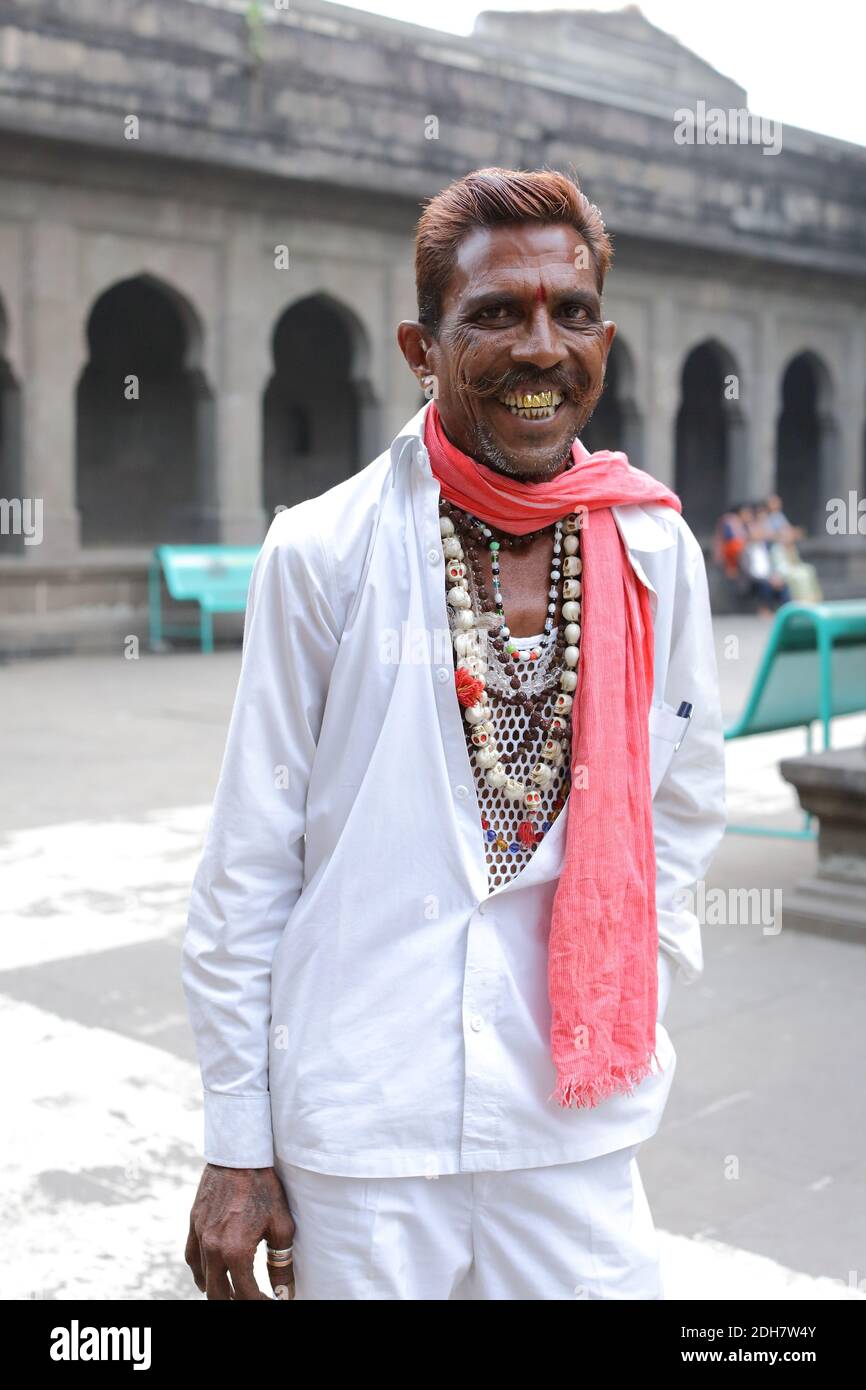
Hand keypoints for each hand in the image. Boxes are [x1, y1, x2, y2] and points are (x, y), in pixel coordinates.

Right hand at [185, 1164, 295, 1299]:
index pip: (245, 1295)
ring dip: (218, 1290)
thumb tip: (285, 1291)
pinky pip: (191, 1258)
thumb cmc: (264, 1188)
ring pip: (203, 1279)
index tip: (270, 1302)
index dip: (260, 1303)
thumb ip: (282, 1263)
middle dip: (235, 1302)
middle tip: (252, 1299)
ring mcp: (200, 1236)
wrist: (239, 1155)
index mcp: (235, 1251)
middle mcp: (213, 1248)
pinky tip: (210, 1276)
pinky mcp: (194, 1224)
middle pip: (218, 1295)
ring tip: (234, 1293)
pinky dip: (201, 1272)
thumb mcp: (281, 1226)